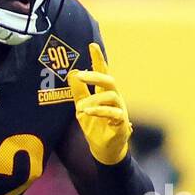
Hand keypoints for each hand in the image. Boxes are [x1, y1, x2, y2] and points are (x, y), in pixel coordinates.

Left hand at [68, 43, 131, 165]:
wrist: (103, 149)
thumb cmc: (95, 126)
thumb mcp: (82, 108)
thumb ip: (78, 92)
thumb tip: (72, 73)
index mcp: (105, 92)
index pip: (103, 72)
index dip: (98, 59)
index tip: (91, 45)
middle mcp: (115, 98)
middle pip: (109, 80)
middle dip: (96, 75)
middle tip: (81, 75)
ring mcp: (120, 109)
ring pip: (111, 96)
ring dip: (94, 99)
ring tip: (81, 107)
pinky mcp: (121, 123)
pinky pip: (114, 113)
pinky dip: (100, 111)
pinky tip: (88, 111)